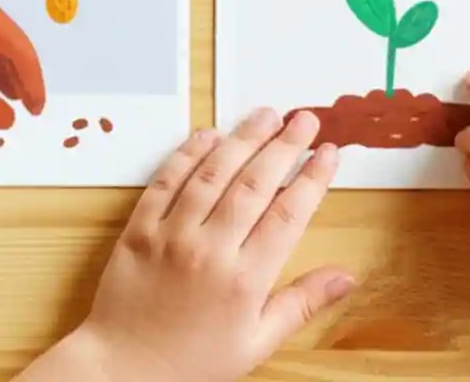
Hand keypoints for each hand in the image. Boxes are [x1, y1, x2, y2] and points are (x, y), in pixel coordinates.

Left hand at [15, 109, 352, 381]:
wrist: (122, 370)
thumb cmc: (192, 362)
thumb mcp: (257, 343)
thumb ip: (302, 303)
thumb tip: (347, 277)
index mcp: (245, 280)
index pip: (289, 214)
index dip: (313, 179)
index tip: (329, 154)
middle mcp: (210, 251)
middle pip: (256, 184)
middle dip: (285, 145)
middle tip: (305, 119)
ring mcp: (172, 237)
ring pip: (213, 174)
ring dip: (243, 139)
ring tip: (267, 115)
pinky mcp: (139, 231)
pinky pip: (166, 182)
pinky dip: (187, 154)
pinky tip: (208, 135)